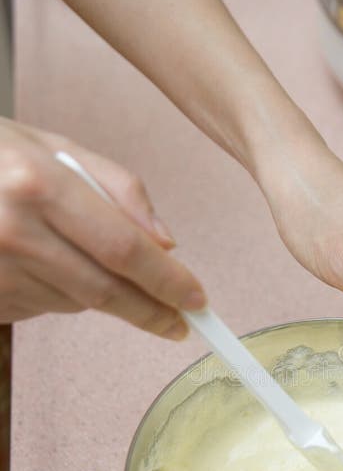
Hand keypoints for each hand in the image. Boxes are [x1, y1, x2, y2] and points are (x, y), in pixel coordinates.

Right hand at [0, 119, 204, 336]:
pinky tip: (39, 259)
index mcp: (37, 184)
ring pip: (77, 302)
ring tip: (72, 249)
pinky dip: (59, 291)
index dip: (168, 281)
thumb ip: (119, 189)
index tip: (197, 301)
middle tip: (179, 323)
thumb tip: (167, 244)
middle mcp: (12, 232)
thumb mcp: (55, 146)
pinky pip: (44, 307)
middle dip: (151, 311)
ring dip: (98, 291)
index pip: (124, 248)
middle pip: (106, 291)